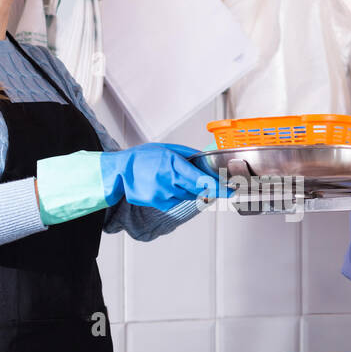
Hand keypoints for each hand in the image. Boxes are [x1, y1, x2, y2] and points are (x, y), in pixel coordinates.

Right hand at [100, 143, 228, 209]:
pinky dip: (176, 195)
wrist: (120, 171)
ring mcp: (163, 194)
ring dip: (188, 189)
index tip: (230, 189)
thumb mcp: (166, 148)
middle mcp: (169, 181)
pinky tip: (164, 185)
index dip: (218, 186)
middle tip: (212, 183)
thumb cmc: (143, 157)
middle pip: (198, 190)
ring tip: (172, 178)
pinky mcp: (158, 203)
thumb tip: (207, 158)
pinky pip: (176, 201)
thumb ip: (188, 154)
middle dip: (207, 188)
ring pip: (188, 196)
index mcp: (173, 164)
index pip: (202, 179)